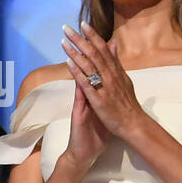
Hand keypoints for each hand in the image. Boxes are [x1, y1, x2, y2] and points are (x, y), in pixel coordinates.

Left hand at [61, 23, 142, 141]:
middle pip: (94, 54)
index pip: (104, 49)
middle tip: (66, 28)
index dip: (93, 36)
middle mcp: (111, 76)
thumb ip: (116, 61)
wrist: (134, 124)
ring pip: (89, 66)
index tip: (83, 24)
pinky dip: (78, 72)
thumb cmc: (128, 103)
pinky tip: (69, 63)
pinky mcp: (99, 100)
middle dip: (80, 40)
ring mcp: (105, 88)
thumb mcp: (125, 78)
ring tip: (63, 42)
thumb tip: (113, 43)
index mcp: (116, 71)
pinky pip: (87, 84)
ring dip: (75, 52)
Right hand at [63, 29, 109, 169]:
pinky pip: (78, 95)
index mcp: (93, 94)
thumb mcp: (103, 110)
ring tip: (70, 43)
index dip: (95, 53)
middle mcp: (86, 95)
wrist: (86, 152)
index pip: (94, 70)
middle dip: (81, 50)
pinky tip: (74, 71)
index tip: (95, 34)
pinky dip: (77, 83)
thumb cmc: (96, 132)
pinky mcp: (79, 113)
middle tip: (75, 31)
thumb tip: (111, 83)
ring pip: (79, 78)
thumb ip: (105, 95)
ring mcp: (81, 103)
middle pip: (83, 69)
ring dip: (74, 61)